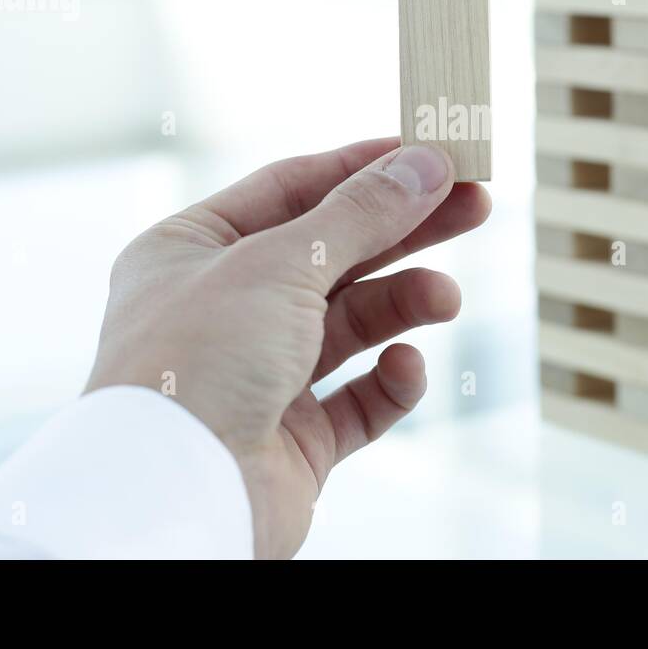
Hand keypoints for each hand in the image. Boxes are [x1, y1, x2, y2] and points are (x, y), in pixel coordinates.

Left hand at [85, 137, 490, 557]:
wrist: (172, 496)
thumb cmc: (196, 365)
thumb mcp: (282, 264)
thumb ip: (362, 213)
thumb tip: (425, 163)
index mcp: (193, 251)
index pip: (291, 189)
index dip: (364, 168)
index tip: (431, 152)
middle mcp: (223, 309)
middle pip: (334, 252)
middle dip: (405, 229)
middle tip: (476, 203)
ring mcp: (258, 376)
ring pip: (351, 325)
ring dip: (403, 305)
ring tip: (445, 298)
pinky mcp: (292, 440)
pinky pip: (357, 402)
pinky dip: (388, 383)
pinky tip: (404, 367)